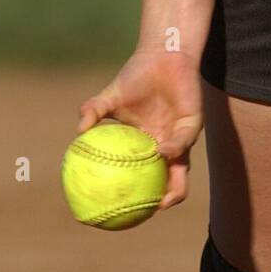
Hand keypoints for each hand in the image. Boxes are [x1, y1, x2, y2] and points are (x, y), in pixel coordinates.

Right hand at [76, 47, 203, 211]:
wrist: (161, 56)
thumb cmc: (135, 78)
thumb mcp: (109, 96)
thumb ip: (93, 111)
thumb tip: (77, 131)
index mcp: (146, 145)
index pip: (143, 179)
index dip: (135, 196)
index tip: (117, 212)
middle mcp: (164, 146)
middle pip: (167, 183)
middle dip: (161, 203)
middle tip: (144, 215)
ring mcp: (180, 137)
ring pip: (181, 170)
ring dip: (172, 186)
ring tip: (160, 200)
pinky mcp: (193, 124)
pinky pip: (183, 143)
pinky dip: (172, 150)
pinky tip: (159, 151)